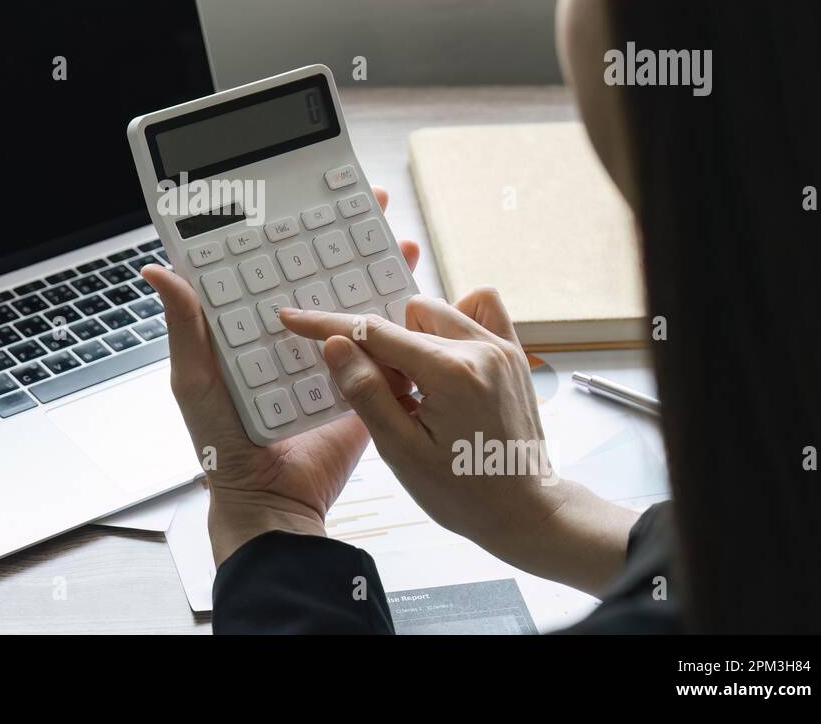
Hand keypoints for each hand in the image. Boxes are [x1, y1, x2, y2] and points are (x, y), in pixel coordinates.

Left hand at [141, 187, 419, 566]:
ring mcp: (327, 358)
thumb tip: (158, 271)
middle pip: (320, 274)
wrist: (271, 502)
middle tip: (366, 203)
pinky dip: (400, 320)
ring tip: (395, 238)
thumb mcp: (195, 380)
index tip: (305, 198)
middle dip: (345, 238)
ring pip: (355, 302)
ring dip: (376, 268)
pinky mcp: (360, 384)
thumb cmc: (221, 445)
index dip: (287, 232)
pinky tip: (413, 295)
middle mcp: (290, 336)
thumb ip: (186, 326)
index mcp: (250, 329)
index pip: (270, 268)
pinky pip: (383, 347)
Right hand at [281, 289, 639, 594]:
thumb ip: (367, 392)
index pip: (373, 332)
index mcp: (450, 372)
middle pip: (404, 318)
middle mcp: (480, 348)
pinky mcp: (512, 353)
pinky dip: (452, 324)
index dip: (327, 325)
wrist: (526, 512)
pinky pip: (478, 308)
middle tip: (391, 397)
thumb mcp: (401, 452)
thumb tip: (335, 343)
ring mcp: (501, 347)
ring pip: (435, 312)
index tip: (294, 318)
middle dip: (383, 348)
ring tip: (419, 390)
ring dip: (414, 337)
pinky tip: (444, 360)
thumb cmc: (463, 493)